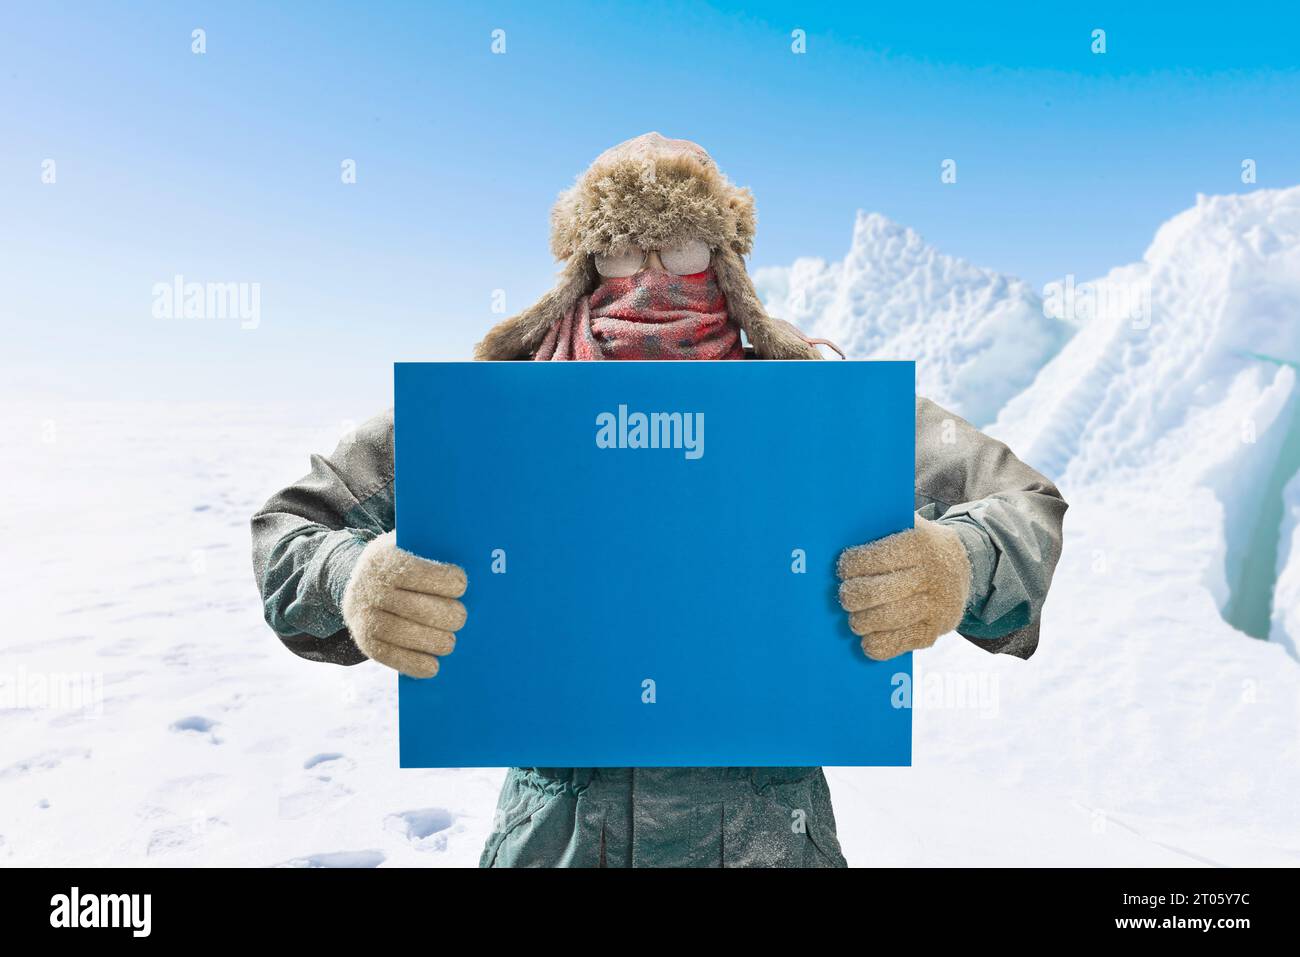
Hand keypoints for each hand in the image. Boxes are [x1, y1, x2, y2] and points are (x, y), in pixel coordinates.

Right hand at [341, 531, 467, 677]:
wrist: (358, 580)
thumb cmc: (401, 563)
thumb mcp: (409, 544)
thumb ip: (433, 547)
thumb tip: (474, 554)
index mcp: (384, 558)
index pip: (417, 571)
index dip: (443, 580)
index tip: (462, 586)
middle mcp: (369, 587)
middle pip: (413, 606)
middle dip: (443, 614)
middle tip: (461, 618)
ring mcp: (362, 615)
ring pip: (400, 632)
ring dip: (431, 641)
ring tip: (450, 643)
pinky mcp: (363, 640)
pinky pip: (387, 655)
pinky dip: (413, 663)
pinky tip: (434, 667)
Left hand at [836, 517, 970, 660]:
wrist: (965, 567)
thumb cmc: (920, 545)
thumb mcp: (909, 525)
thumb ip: (881, 525)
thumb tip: (840, 528)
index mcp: (919, 544)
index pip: (874, 558)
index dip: (850, 565)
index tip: (843, 569)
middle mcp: (930, 574)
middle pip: (874, 592)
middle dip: (851, 596)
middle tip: (846, 596)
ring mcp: (936, 605)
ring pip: (885, 619)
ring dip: (860, 621)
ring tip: (855, 618)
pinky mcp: (935, 630)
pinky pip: (899, 643)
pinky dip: (876, 645)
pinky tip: (867, 639)